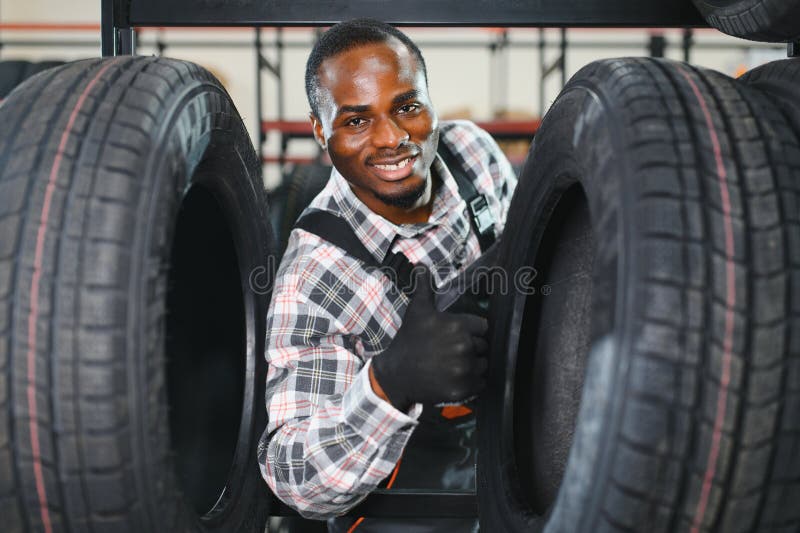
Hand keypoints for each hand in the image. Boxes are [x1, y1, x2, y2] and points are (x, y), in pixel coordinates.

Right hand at [371, 266, 488, 410]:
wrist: (396, 373)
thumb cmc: (409, 339)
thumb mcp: (417, 310)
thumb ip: (425, 286)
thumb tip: (421, 264)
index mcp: (457, 326)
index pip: (483, 327)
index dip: (472, 331)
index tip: (457, 336)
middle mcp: (463, 346)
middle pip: (483, 346)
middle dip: (472, 349)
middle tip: (451, 352)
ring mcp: (463, 369)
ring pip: (483, 365)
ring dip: (473, 366)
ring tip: (453, 365)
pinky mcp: (462, 389)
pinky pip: (480, 384)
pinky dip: (472, 383)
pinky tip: (455, 378)